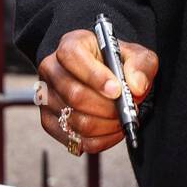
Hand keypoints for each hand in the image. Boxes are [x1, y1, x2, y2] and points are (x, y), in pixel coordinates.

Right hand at [38, 29, 157, 154]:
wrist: (104, 75)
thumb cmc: (118, 63)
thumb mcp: (136, 55)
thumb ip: (141, 65)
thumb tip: (136, 87)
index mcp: (70, 45)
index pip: (74, 58)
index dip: (96, 77)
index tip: (118, 91)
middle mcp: (51, 68)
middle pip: (74, 95)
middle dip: (106, 108)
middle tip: (127, 110)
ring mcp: (46, 96)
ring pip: (74, 120)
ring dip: (105, 126)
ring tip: (122, 120)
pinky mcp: (48, 121)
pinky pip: (72, 139)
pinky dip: (98, 141)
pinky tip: (112, 131)